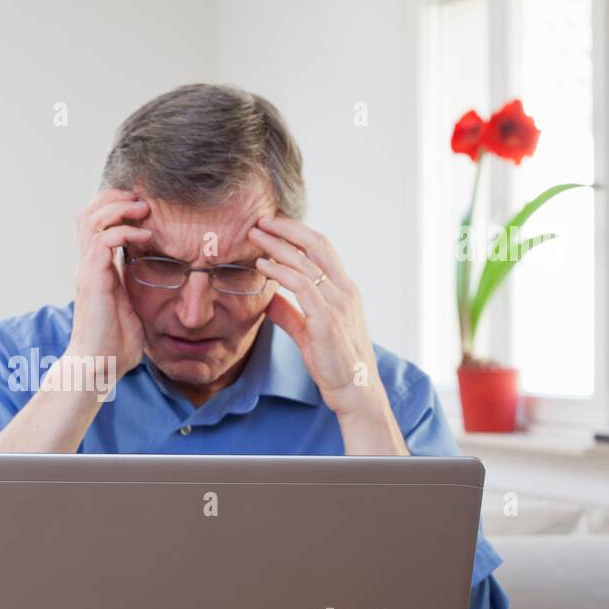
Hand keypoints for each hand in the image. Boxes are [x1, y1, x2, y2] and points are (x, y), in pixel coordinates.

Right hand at [68, 188, 152, 376]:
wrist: (99, 366)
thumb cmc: (117, 344)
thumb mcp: (131, 305)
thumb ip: (135, 285)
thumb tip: (156, 274)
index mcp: (95, 268)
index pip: (93, 223)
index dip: (114, 206)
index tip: (142, 206)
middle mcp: (87, 265)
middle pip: (86, 213)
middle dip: (114, 199)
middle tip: (142, 200)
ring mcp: (87, 271)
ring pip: (91, 220)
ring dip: (119, 208)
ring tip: (143, 210)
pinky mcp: (93, 281)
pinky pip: (103, 241)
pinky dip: (124, 231)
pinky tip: (145, 236)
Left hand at [248, 216, 391, 421]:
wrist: (354, 389)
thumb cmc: (333, 361)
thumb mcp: (308, 330)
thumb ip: (290, 313)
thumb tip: (268, 298)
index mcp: (344, 289)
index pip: (322, 248)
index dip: (297, 232)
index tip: (273, 224)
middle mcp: (344, 291)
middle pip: (316, 245)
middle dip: (288, 228)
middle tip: (261, 219)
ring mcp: (338, 304)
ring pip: (306, 263)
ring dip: (278, 246)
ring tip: (255, 236)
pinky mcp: (327, 321)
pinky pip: (302, 287)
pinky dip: (281, 272)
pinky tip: (263, 266)